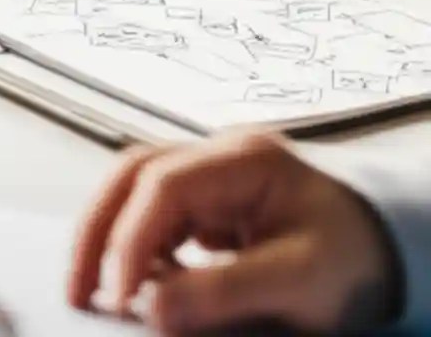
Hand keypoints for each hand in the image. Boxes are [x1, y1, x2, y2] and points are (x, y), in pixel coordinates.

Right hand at [68, 132, 399, 335]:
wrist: (387, 253)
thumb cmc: (353, 260)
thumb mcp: (299, 282)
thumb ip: (225, 292)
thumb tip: (151, 310)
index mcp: (247, 159)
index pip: (164, 186)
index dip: (130, 239)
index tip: (120, 297)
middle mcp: (219, 155)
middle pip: (133, 174)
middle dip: (98, 230)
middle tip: (78, 289)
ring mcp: (210, 174)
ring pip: (133, 190)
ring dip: (107, 236)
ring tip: (94, 288)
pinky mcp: (206, 201)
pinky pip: (152, 214)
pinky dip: (133, 246)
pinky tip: (135, 282)